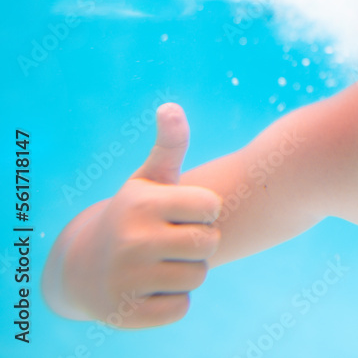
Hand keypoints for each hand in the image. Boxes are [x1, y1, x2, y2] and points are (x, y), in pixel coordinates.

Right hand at [72, 104, 221, 326]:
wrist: (83, 267)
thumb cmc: (132, 215)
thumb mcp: (148, 180)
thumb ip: (170, 145)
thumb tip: (171, 107)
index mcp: (143, 204)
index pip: (211, 207)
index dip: (203, 211)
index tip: (182, 212)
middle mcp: (133, 240)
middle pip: (208, 243)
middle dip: (198, 243)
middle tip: (173, 240)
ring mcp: (128, 278)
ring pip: (197, 276)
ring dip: (186, 272)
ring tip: (160, 262)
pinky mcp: (128, 313)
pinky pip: (181, 307)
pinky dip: (172, 301)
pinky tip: (150, 288)